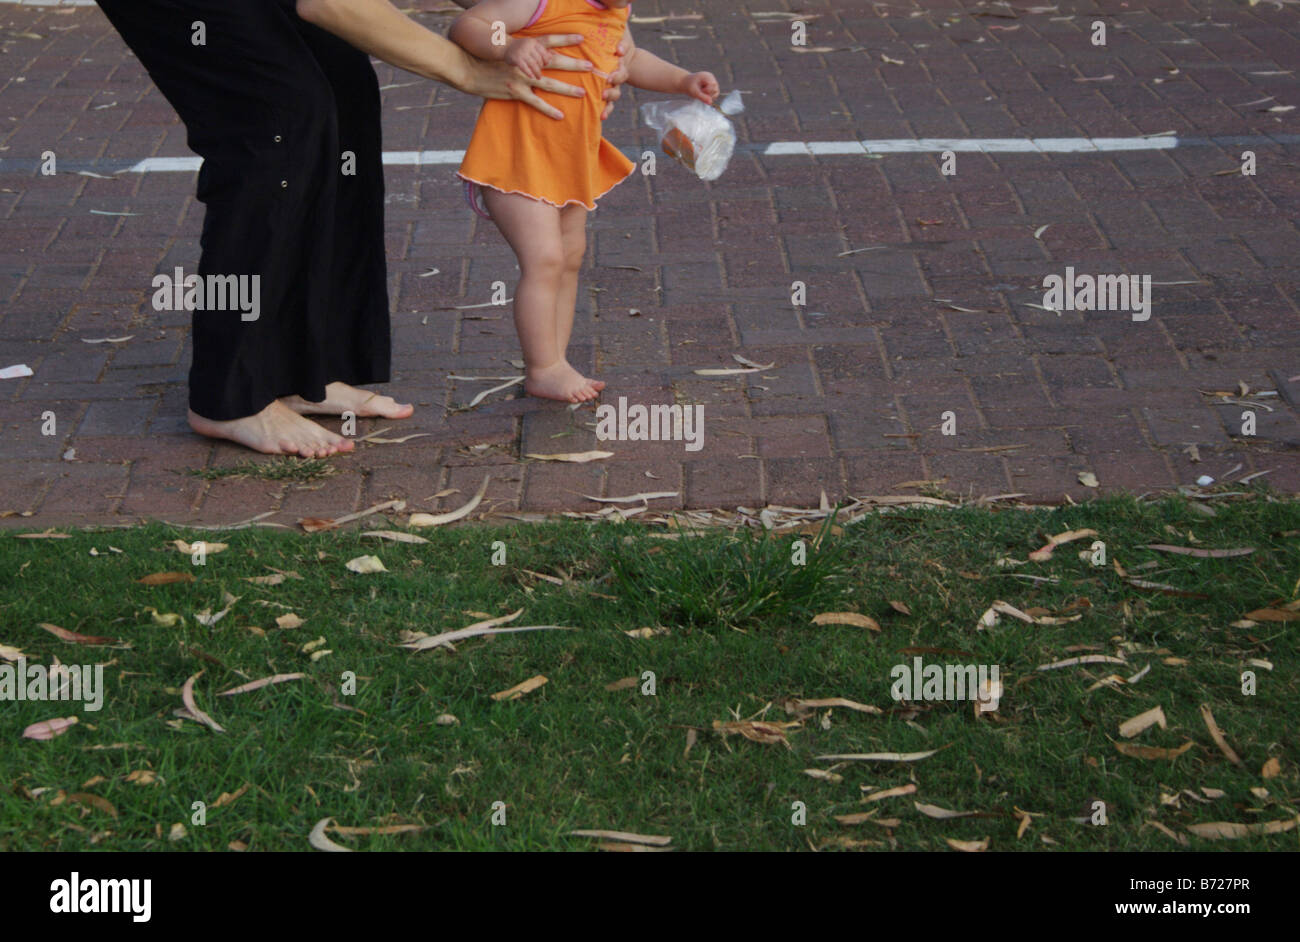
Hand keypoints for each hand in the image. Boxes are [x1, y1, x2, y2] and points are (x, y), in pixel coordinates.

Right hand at [464, 34, 592, 119]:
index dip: (565, 38)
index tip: (582, 37)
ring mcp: (521, 77)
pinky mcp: (514, 92)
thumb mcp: (503, 46)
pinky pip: (535, 102)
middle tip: (592, 67)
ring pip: (550, 83)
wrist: (466, 66)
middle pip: (555, 62)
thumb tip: (534, 52)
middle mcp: (525, 61)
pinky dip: (549, 109)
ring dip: (568, 88)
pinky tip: (561, 115)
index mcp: (523, 48)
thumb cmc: (484, 56)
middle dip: (575, 64)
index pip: (549, 40)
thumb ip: (520, 49)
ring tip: (584, 93)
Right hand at [504, 36, 549, 79]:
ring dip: (537, 72)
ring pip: (533, 64)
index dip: (546, 60)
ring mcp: (522, 52)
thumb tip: (552, 57)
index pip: (543, 52)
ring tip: (538, 77)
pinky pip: (525, 68)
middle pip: (538, 59)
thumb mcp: (531, 46)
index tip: (545, 65)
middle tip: (540, 73)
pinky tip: (532, 77)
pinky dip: (529, 73)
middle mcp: (528, 46)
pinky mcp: (516, 59)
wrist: (505, 46)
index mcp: (533, 42)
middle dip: (541, 67)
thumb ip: (541, 50)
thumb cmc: (520, 48)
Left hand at [601, 32, 632, 119]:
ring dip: (610, 99)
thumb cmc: (612, 40)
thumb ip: (619, 29)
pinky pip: (606, 104)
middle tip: (607, 82)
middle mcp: (617, 73)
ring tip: (603, 102)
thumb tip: (623, 6)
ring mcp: (612, 83)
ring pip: (614, 94)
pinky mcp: (604, 91)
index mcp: (620, 59)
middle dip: (614, 82)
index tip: (617, 52)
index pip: (623, 60)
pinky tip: (602, 117)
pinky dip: (606, 111)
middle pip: (619, 80)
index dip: (621, 56)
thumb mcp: (618, 33)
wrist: (611, 54)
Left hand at [680, 70, 718, 104]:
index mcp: (707, 76)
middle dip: (708, 94)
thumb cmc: (689, 86)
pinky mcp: (712, 87)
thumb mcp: (694, 92)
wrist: (686, 83)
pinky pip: (714, 95)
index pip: (713, 85)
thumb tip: (710, 103)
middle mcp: (712, 79)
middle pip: (715, 89)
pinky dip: (709, 97)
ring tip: (700, 94)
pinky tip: (703, 95)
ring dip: (709, 96)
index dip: (707, 91)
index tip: (700, 92)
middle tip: (699, 93)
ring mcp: (713, 83)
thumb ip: (702, 97)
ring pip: (716, 93)